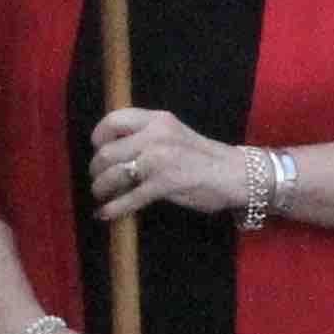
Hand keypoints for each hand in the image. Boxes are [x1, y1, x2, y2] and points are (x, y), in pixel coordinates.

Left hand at [88, 108, 255, 221]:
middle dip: (96, 170)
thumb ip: (145, 137)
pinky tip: (105, 214)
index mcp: (159, 120)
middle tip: (98, 180)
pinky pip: (128, 198)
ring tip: (102, 195)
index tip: (98, 149)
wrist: (237, 174)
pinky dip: (113, 209)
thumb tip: (110, 151)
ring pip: (113, 175)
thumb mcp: (174, 134)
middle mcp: (157, 135)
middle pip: (107, 152)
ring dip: (101, 189)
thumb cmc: (204, 157)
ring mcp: (160, 160)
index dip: (98, 136)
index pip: (114, 120)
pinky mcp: (164, 184)